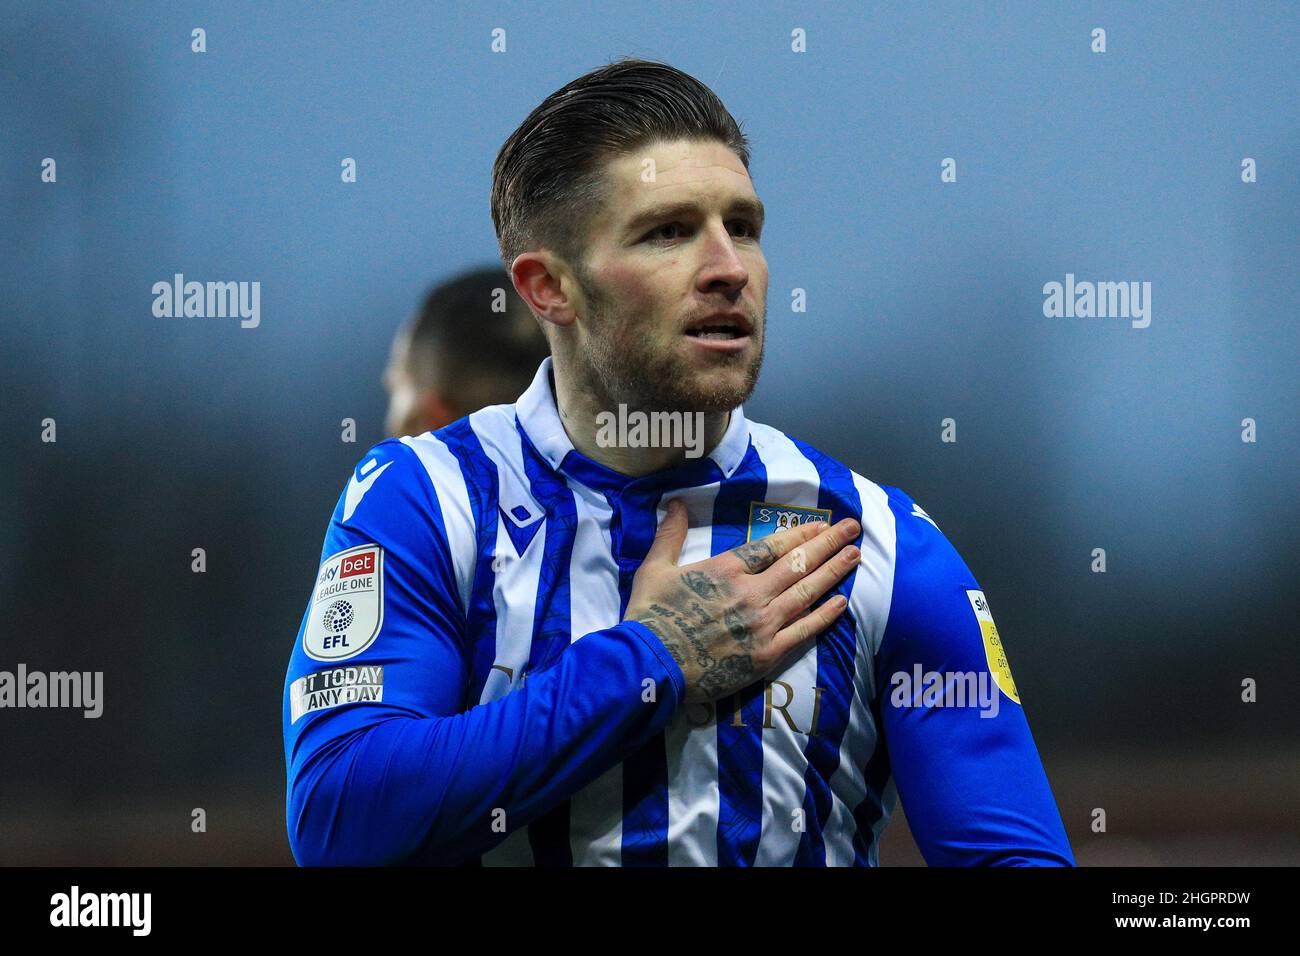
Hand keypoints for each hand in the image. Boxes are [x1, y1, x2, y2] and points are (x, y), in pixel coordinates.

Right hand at [625, 498, 860, 702]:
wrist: (649, 666)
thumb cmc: (649, 617)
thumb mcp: (654, 569)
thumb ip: (670, 535)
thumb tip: (678, 502)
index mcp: (726, 569)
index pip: (772, 546)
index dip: (800, 533)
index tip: (822, 524)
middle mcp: (751, 592)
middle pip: (798, 564)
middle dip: (828, 544)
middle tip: (853, 529)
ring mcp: (762, 624)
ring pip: (806, 593)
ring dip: (833, 573)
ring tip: (855, 556)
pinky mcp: (766, 654)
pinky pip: (804, 631)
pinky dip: (825, 615)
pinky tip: (842, 602)